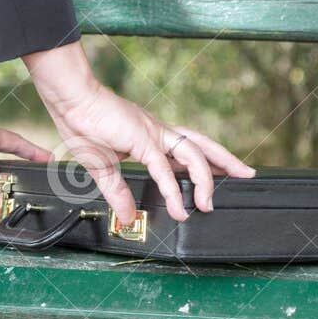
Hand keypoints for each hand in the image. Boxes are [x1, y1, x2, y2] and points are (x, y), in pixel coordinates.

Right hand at [24, 43, 252, 222]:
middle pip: (202, 145)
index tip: (220, 173)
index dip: (205, 161)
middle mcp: (158, 132)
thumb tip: (128, 216)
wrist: (70, 102)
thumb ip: (116, 192)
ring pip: (193, 155)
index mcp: (150, 135)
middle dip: (226, 160)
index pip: (186, 148)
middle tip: (247, 174)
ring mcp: (153, 134)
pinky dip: (173, 190)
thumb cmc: (81, 125)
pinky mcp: (142, 140)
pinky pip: (164, 169)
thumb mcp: (101, 168)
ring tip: (209, 204)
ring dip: (205, 181)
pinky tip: (179, 208)